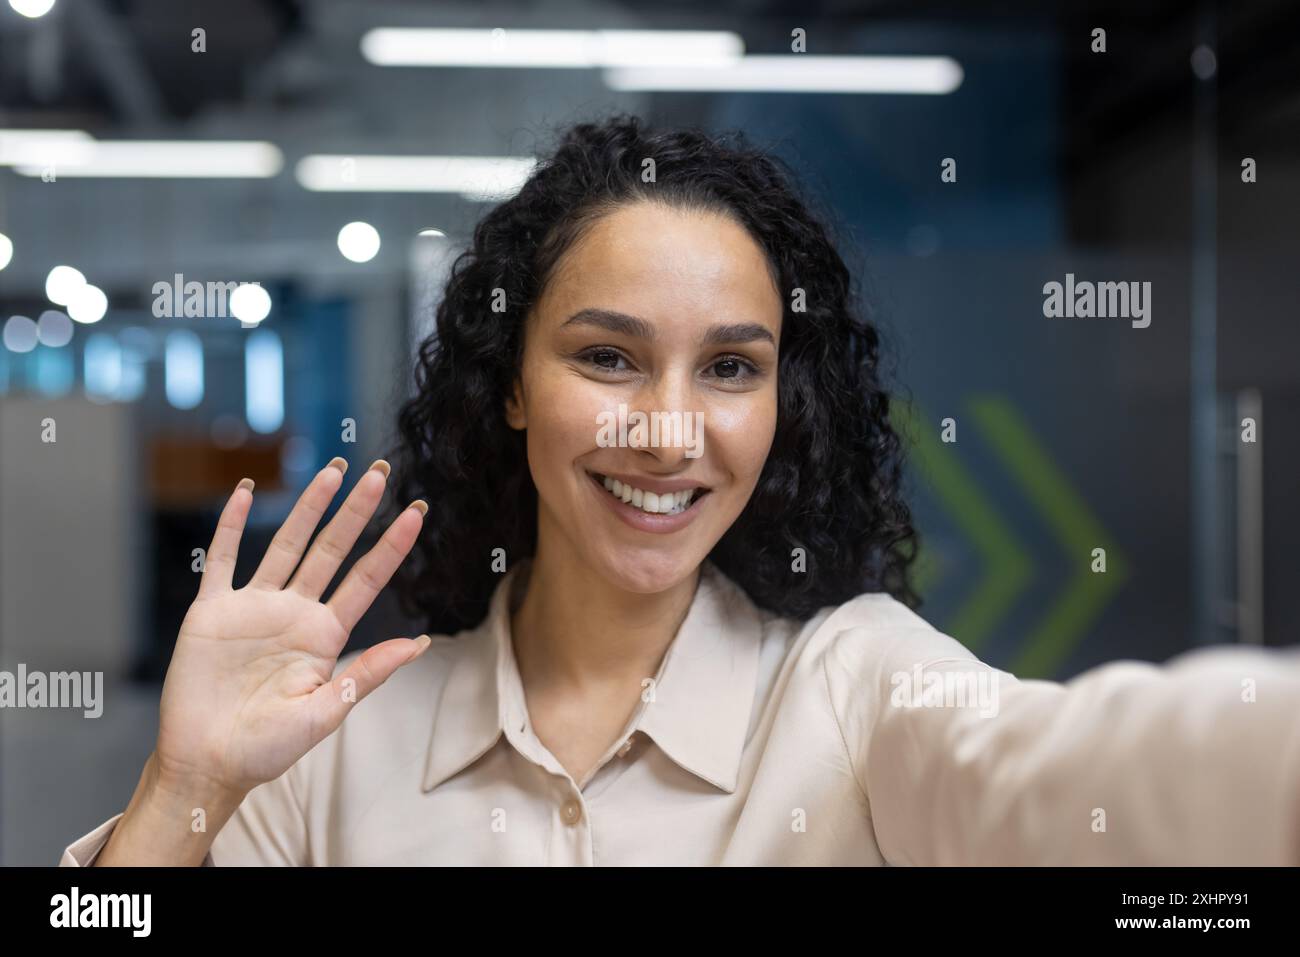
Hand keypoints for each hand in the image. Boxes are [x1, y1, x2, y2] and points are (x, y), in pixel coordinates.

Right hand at [153, 458, 429, 801]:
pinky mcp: (213, 611)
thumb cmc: (267, 749)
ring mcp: (253, 607)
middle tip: (381, 471)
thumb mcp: (326, 712)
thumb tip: (421, 643)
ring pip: (285, 544)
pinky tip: (247, 492)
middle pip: (331, 550)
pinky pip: (223, 559)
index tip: (417, 512)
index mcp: (325, 635)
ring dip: (308, 507)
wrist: (207, 764)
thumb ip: (368, 673)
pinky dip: (232, 524)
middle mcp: (294, 612)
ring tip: (333, 471)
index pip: (366, 579)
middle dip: (357, 511)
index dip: (391, 545)